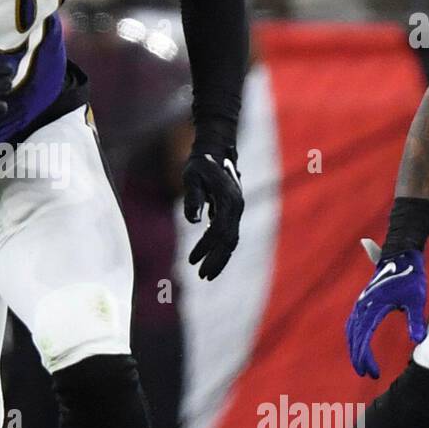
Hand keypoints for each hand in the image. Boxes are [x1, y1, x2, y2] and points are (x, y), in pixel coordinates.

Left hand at [183, 145, 243, 279]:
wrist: (215, 151)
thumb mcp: (192, 176)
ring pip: (232, 240)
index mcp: (229, 199)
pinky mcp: (232, 212)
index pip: (219, 230)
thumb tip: (193, 221)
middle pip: (229, 240)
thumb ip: (193, 196)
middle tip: (201, 276)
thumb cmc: (200, 164)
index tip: (192, 260)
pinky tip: (209, 259)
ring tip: (205, 274)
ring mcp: (237, 210)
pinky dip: (220, 249)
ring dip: (220, 258)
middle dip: (216, 260)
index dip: (206, 247)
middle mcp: (237, 207)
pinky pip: (229, 235)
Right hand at [345, 238, 426, 378]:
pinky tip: (357, 345)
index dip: (365, 357)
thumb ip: (416, 320)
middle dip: (358, 357)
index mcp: (373, 306)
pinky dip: (352, 337)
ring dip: (354, 348)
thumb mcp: (416, 299)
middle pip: (354, 337)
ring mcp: (360, 302)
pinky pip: (352, 323)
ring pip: (350, 330)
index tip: (372, 373)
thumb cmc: (411, 277)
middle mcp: (362, 305)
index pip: (363, 338)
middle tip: (368, 375)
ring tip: (362, 365)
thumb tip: (419, 340)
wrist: (401, 254)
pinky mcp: (363, 301)